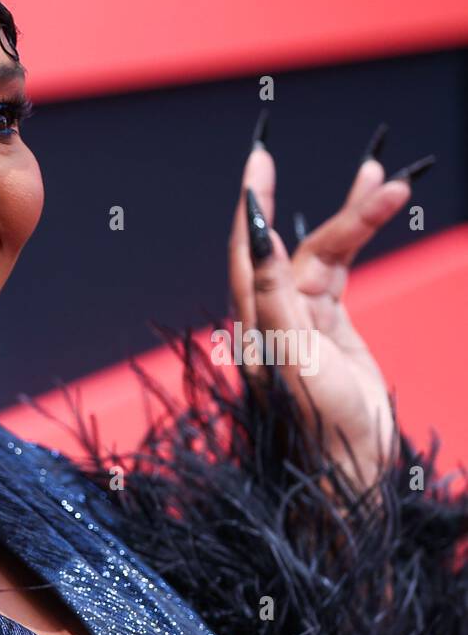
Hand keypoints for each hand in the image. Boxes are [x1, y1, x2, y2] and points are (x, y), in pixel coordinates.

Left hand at [228, 120, 432, 491]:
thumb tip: (259, 240)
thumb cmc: (318, 428)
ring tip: (386, 181)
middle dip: (316, 204)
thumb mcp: (295, 360)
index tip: (258, 160)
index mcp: (254, 326)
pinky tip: (375, 211)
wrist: (346, 474)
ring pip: (322, 254)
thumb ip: (275, 297)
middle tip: (344, 162)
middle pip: (290, 246)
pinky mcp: (330, 331)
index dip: (251, 204)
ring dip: (353, 218)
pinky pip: (341, 272)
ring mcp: (302, 323)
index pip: (248, 251)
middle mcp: (271, 319)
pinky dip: (358, 240)